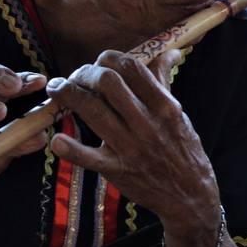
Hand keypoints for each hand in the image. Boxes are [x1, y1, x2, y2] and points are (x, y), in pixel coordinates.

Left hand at [45, 50, 220, 234]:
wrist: (190, 195)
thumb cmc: (183, 149)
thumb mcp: (178, 113)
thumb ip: (165, 81)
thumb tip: (170, 52)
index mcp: (163, 105)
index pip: (132, 67)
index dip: (108, 58)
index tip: (99, 63)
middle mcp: (146, 123)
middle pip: (108, 82)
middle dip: (85, 72)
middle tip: (76, 77)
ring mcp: (130, 147)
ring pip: (92, 110)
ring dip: (67, 94)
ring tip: (57, 89)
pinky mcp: (117, 170)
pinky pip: (89, 158)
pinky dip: (70, 149)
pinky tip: (56, 140)